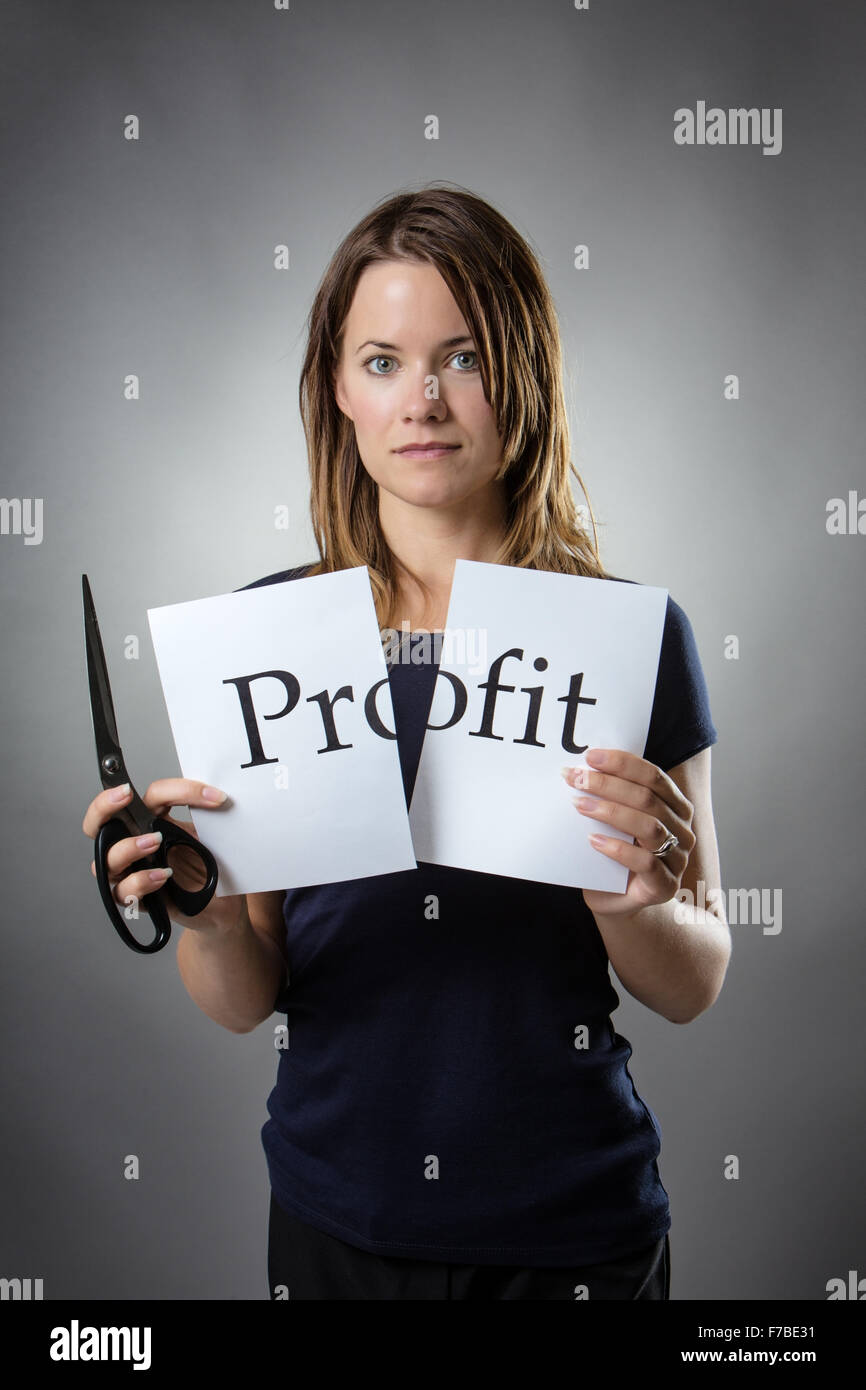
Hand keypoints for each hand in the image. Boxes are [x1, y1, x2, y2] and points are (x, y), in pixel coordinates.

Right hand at [82, 778, 246, 934]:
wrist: (221, 904)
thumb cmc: (208, 865)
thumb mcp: (208, 835)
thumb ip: (204, 815)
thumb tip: (216, 795)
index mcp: (147, 822)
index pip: (148, 797)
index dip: (176, 790)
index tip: (212, 796)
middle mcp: (131, 844)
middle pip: (97, 823)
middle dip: (103, 805)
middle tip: (125, 794)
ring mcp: (130, 872)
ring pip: (105, 860)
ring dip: (127, 847)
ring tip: (154, 841)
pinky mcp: (137, 898)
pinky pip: (123, 892)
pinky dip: (140, 881)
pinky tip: (162, 876)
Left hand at [562, 748, 695, 919]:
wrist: (616, 900)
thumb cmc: (613, 855)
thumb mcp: (613, 822)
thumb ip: (610, 797)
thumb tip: (580, 769)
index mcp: (675, 806)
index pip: (653, 776)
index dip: (622, 763)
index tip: (590, 757)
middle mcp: (682, 829)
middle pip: (648, 799)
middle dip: (608, 784)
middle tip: (576, 779)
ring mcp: (678, 859)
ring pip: (649, 827)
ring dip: (611, 812)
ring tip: (580, 805)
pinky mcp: (665, 885)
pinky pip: (646, 863)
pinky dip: (618, 849)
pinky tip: (594, 841)